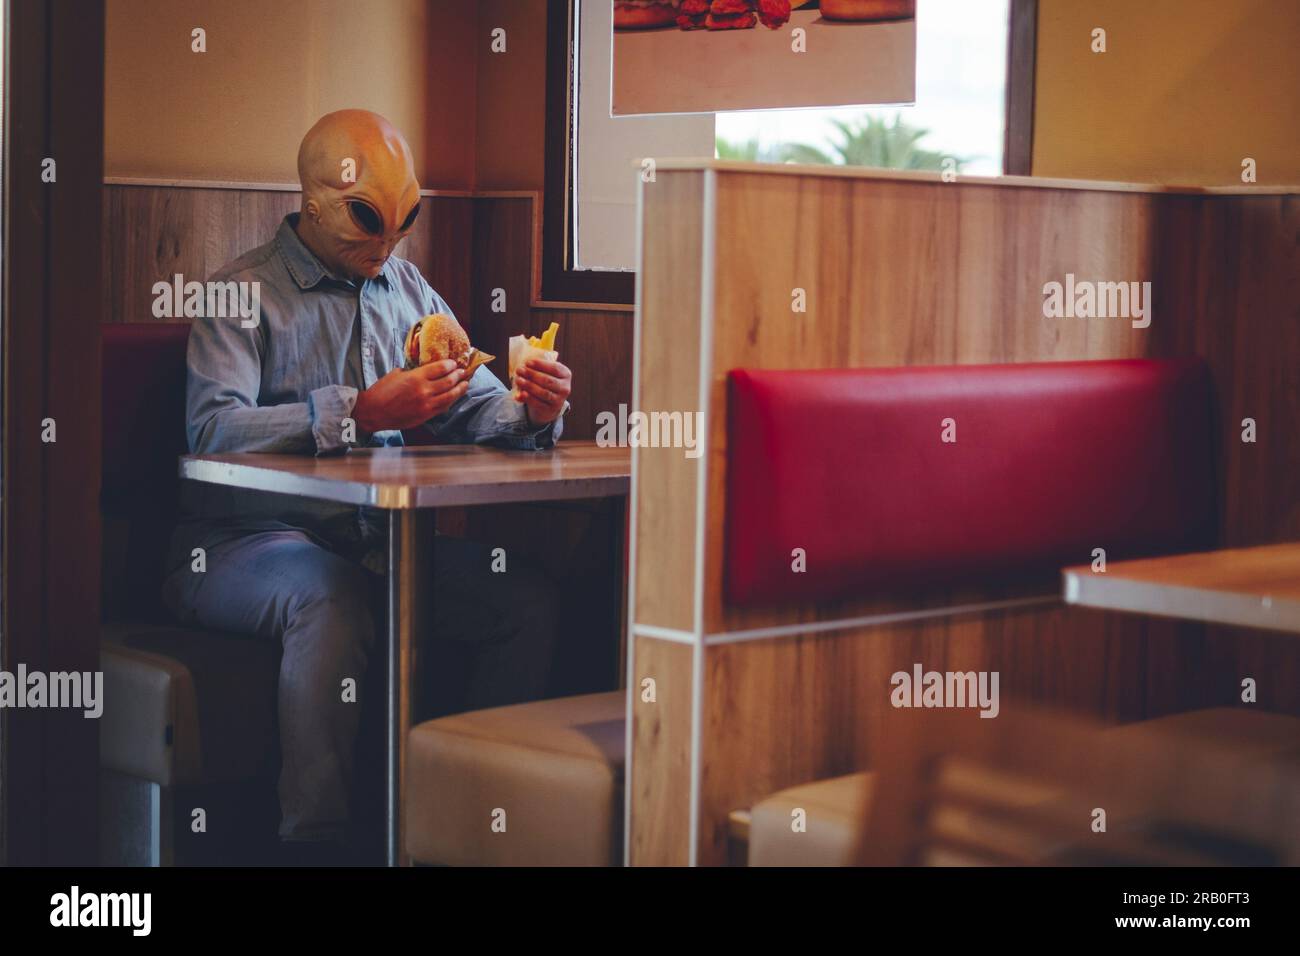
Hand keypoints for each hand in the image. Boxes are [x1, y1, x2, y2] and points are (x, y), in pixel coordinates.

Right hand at [352, 360, 468, 432]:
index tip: (454, 363)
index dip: (450, 365)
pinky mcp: (426, 416)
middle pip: (449, 381)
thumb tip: (425, 369)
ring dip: (460, 389)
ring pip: (450, 396)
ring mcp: (426, 405)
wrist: (373, 412)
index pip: (441, 368)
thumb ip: (413, 372)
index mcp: (416, 377)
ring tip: (465, 384)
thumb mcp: (397, 373)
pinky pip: (443, 408)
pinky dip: (451, 401)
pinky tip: (454, 397)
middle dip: (458, 375)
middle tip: (463, 372)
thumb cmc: (382, 391)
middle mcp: (424, 390)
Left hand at [515, 358, 571, 425]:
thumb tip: (523, 365)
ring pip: (543, 392)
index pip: (555, 368)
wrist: (548, 404)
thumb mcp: (546, 373)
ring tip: (518, 380)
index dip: (541, 365)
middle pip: (548, 380)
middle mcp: (565, 388)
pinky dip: (527, 399)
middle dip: (532, 375)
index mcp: (566, 374)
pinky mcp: (551, 410)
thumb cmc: (544, 383)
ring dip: (529, 386)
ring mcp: (559, 400)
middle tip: (519, 370)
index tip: (527, 362)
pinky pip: (538, 404)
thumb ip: (538, 368)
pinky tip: (519, 394)